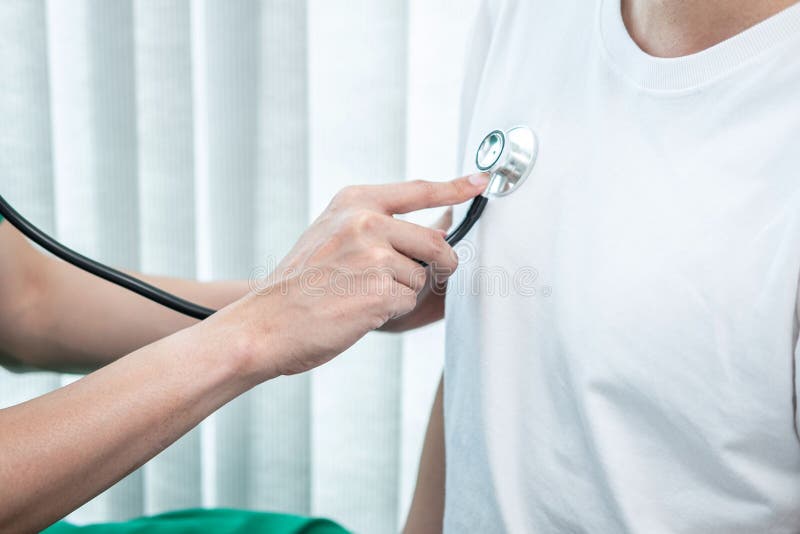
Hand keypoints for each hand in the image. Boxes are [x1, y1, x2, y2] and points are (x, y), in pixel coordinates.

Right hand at [211, 174, 487, 380]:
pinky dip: (391, 311)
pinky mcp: (380, 290)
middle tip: (429, 278)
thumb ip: (377, 226)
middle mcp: (366, 222)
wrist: (267, 322)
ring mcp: (374, 255)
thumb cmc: (299, 285)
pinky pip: (409, 302)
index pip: (417, 190)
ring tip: (360, 297)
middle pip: (434, 243)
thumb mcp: (331, 236)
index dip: (454, 188)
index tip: (480, 182)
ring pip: (421, 278)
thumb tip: (437, 229)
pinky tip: (360, 311)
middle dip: (441, 266)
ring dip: (402, 293)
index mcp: (354, 203)